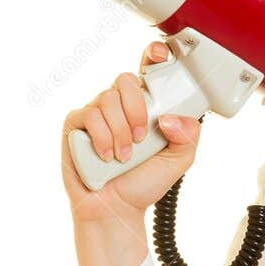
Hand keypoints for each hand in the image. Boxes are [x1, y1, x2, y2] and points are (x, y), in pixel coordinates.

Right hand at [60, 39, 201, 224]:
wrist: (116, 210)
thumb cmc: (143, 183)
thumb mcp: (180, 160)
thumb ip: (188, 135)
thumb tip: (171, 116)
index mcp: (144, 106)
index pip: (147, 70)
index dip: (152, 56)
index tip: (158, 55)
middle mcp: (119, 105)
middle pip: (125, 80)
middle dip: (136, 109)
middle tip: (141, 137)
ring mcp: (96, 112)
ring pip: (107, 99)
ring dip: (120, 131)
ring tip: (124, 157)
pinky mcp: (76, 124)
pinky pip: (89, 115)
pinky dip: (102, 138)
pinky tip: (106, 156)